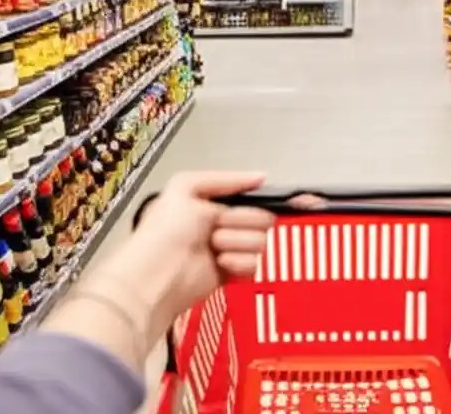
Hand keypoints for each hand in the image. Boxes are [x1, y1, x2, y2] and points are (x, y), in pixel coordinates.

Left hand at [129, 170, 275, 314]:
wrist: (159, 274)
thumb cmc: (165, 230)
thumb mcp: (187, 187)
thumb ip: (226, 179)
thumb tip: (261, 177)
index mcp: (213, 201)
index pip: (251, 196)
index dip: (264, 198)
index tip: (292, 199)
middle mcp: (223, 224)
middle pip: (262, 217)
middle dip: (241, 220)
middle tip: (216, 226)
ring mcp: (230, 249)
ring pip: (260, 241)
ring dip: (236, 242)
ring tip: (212, 247)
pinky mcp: (233, 273)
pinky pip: (255, 264)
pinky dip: (238, 263)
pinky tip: (220, 264)